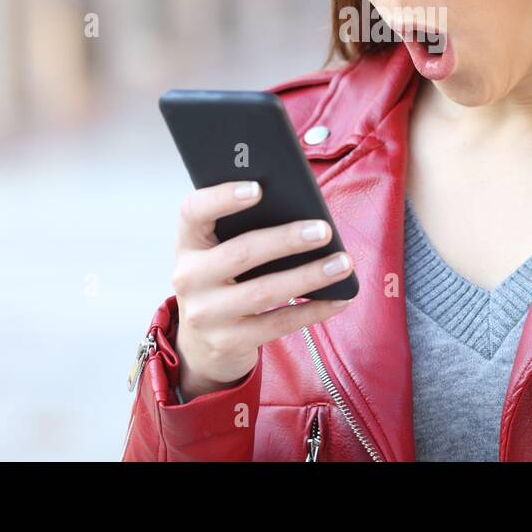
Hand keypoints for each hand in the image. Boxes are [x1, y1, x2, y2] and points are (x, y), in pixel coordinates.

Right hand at [170, 180, 356, 399]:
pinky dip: (313, 310)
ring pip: (264, 291)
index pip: (194, 210)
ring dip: (310, 276)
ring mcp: (205, 314)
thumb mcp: (219, 253)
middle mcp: (189, 277)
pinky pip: (278, 324)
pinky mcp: (228, 342)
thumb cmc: (223, 281)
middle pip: (241, 252)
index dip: (223, 197)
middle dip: (287, 240)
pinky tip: (339, 299)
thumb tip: (303, 212)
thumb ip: (244, 229)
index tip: (259, 188)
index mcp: (188, 243)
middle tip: (324, 230)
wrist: (201, 344)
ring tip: (343, 263)